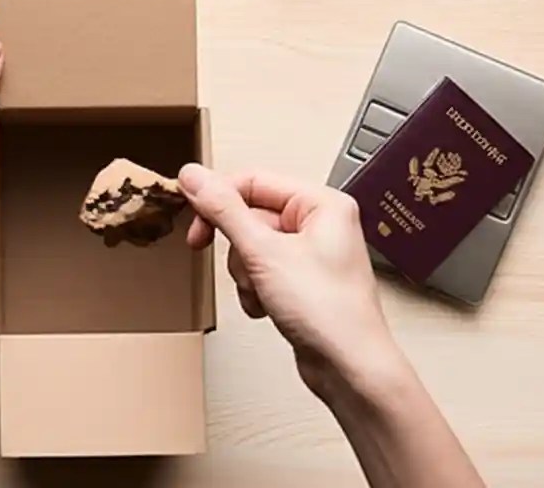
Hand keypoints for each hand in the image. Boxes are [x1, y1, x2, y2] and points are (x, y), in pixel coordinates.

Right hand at [178, 165, 404, 400]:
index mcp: (322, 203)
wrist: (350, 368)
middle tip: (220, 256)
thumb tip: (194, 176)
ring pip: (251, 246)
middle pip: (250, 216)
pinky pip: (261, 271)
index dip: (218, 199)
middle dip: (237, 247)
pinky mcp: (301, 281)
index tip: (193, 218)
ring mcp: (310, 254)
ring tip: (261, 291)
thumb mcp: (263, 253)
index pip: (253, 181)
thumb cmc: (329, 313)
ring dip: (245, 273)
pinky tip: (266, 306)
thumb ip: (224, 210)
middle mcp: (320, 224)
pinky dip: (254, 289)